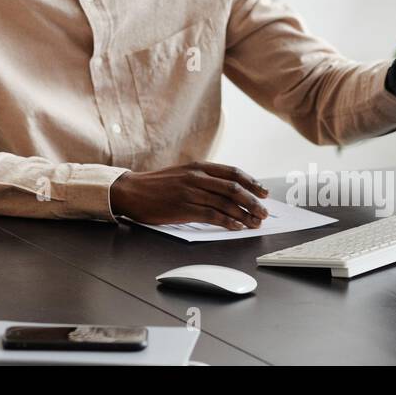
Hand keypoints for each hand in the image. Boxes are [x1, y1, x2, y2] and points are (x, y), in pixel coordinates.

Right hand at [109, 162, 269, 229]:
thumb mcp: (182, 174)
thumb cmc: (156, 185)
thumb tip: (227, 189)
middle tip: (264, 211)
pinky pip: (213, 215)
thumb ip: (203, 178)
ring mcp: (191, 192)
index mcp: (198, 167)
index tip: (263, 192)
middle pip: (233, 188)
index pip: (232, 173)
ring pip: (226, 203)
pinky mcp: (184, 208)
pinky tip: (237, 227)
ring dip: (244, 214)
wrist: (132, 191)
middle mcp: (197, 177)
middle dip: (253, 201)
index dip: (251, 182)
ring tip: (255, 222)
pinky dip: (228, 222)